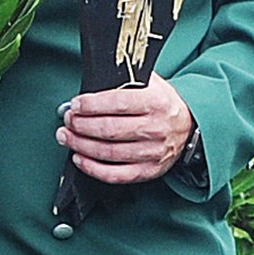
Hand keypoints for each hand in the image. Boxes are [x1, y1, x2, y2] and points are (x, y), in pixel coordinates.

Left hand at [56, 76, 194, 182]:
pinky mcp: (148, 171)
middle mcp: (155, 128)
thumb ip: (126, 79)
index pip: (117, 103)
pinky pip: (116, 175)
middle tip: (68, 120)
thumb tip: (92, 81)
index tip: (75, 105)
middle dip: (81, 125)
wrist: (187, 125)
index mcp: (155, 102)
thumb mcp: (151, 82)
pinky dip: (93, 169)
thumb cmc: (162, 103)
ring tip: (66, 137)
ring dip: (81, 145)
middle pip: (109, 130)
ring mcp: (152, 152)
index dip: (91, 105)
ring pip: (108, 152)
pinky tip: (79, 158)